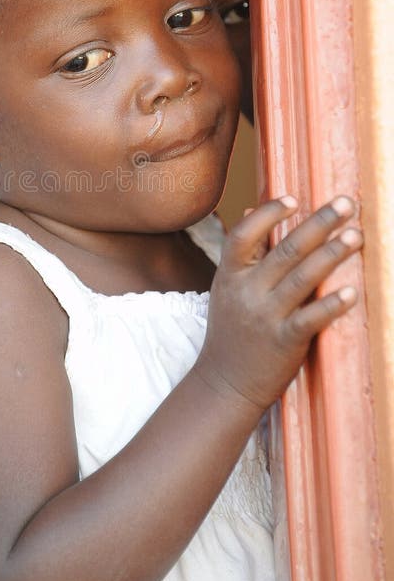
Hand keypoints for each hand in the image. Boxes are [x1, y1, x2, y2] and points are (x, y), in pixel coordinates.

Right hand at [196, 196, 361, 410]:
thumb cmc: (231, 329)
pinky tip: (352, 292)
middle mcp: (247, 292)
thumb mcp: (227, 287)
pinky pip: (311, 319)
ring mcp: (265, 317)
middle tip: (345, 203)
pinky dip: (332, 305)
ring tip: (355, 235)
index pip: (245, 235)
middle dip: (318, 224)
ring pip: (302, 278)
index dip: (268, 214)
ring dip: (331, 254)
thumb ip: (243, 251)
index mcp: (230, 275)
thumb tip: (251, 207)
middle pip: (285, 250)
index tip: (294, 198)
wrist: (225, 382)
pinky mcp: (285, 342)